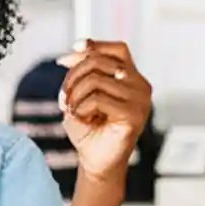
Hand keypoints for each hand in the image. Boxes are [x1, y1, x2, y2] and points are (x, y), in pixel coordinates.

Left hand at [56, 39, 152, 184]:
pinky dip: (80, 108)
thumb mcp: (80, 93)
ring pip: (95, 80)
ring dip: (74, 96)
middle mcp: (141, 85)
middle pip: (99, 62)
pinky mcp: (134, 115)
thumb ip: (82, 70)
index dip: (94, 46)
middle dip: (72, 77)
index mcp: (131, 77)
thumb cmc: (88, 127)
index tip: (68, 55)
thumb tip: (77, 48)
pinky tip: (81, 118)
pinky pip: (98, 99)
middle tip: (64, 98)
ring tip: (72, 110)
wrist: (94, 159)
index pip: (117, 49)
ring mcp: (141, 100)